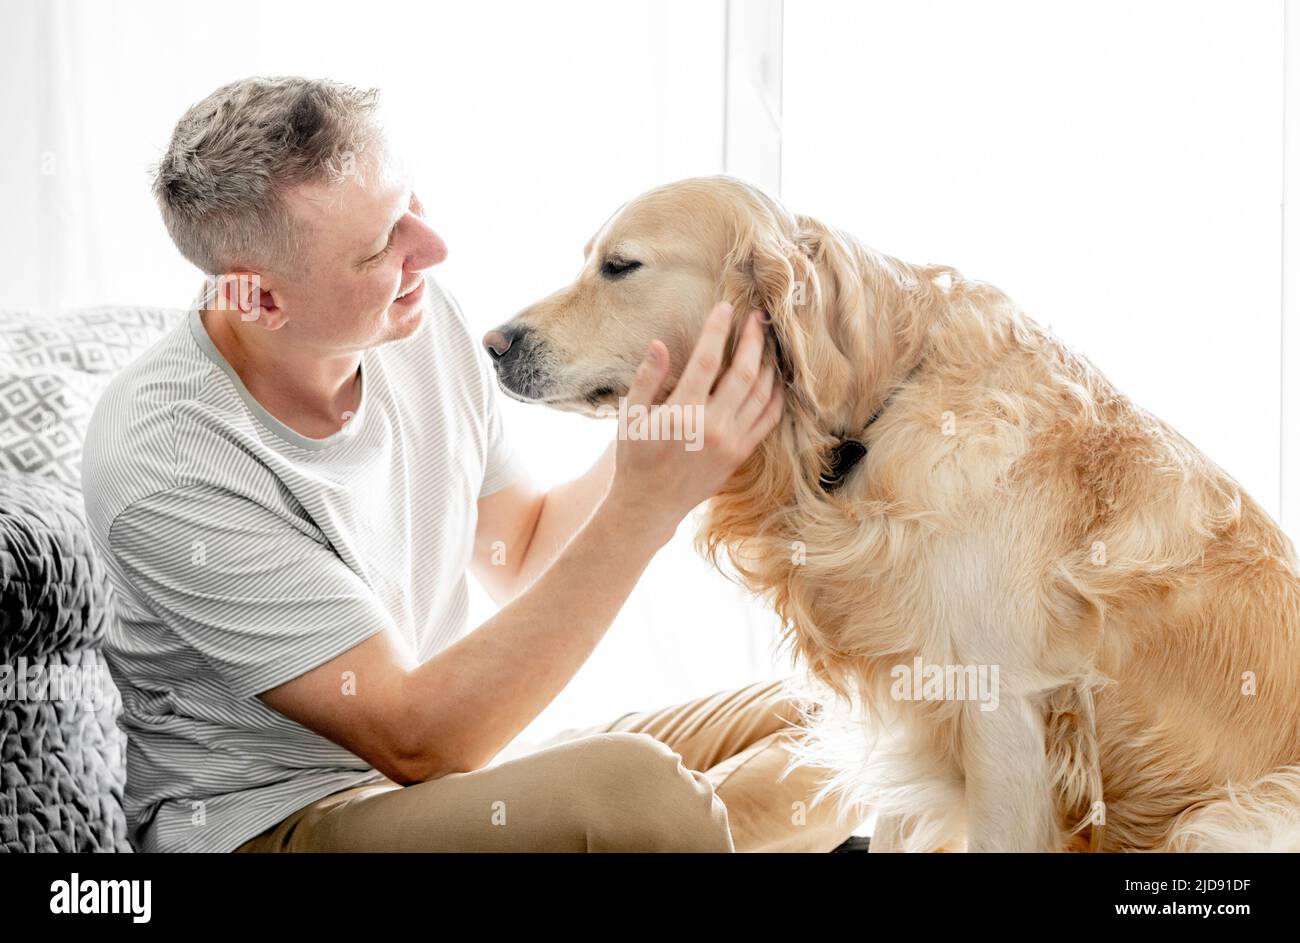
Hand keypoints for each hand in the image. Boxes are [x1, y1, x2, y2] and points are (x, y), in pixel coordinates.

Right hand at [606, 301, 784, 541]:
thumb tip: (659, 344)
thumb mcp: (630, 417)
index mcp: (682, 413)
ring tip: (769, 341)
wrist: (650, 505)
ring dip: (769, 363)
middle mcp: (712, 426)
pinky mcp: (741, 454)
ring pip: (762, 394)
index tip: (726, 307)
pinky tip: (776, 378)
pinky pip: (768, 420)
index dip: (718, 329)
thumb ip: (646, 379)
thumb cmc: (635, 458)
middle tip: (758, 317)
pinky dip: (776, 396)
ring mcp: (731, 442)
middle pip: (744, 372)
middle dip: (754, 339)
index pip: (707, 360)